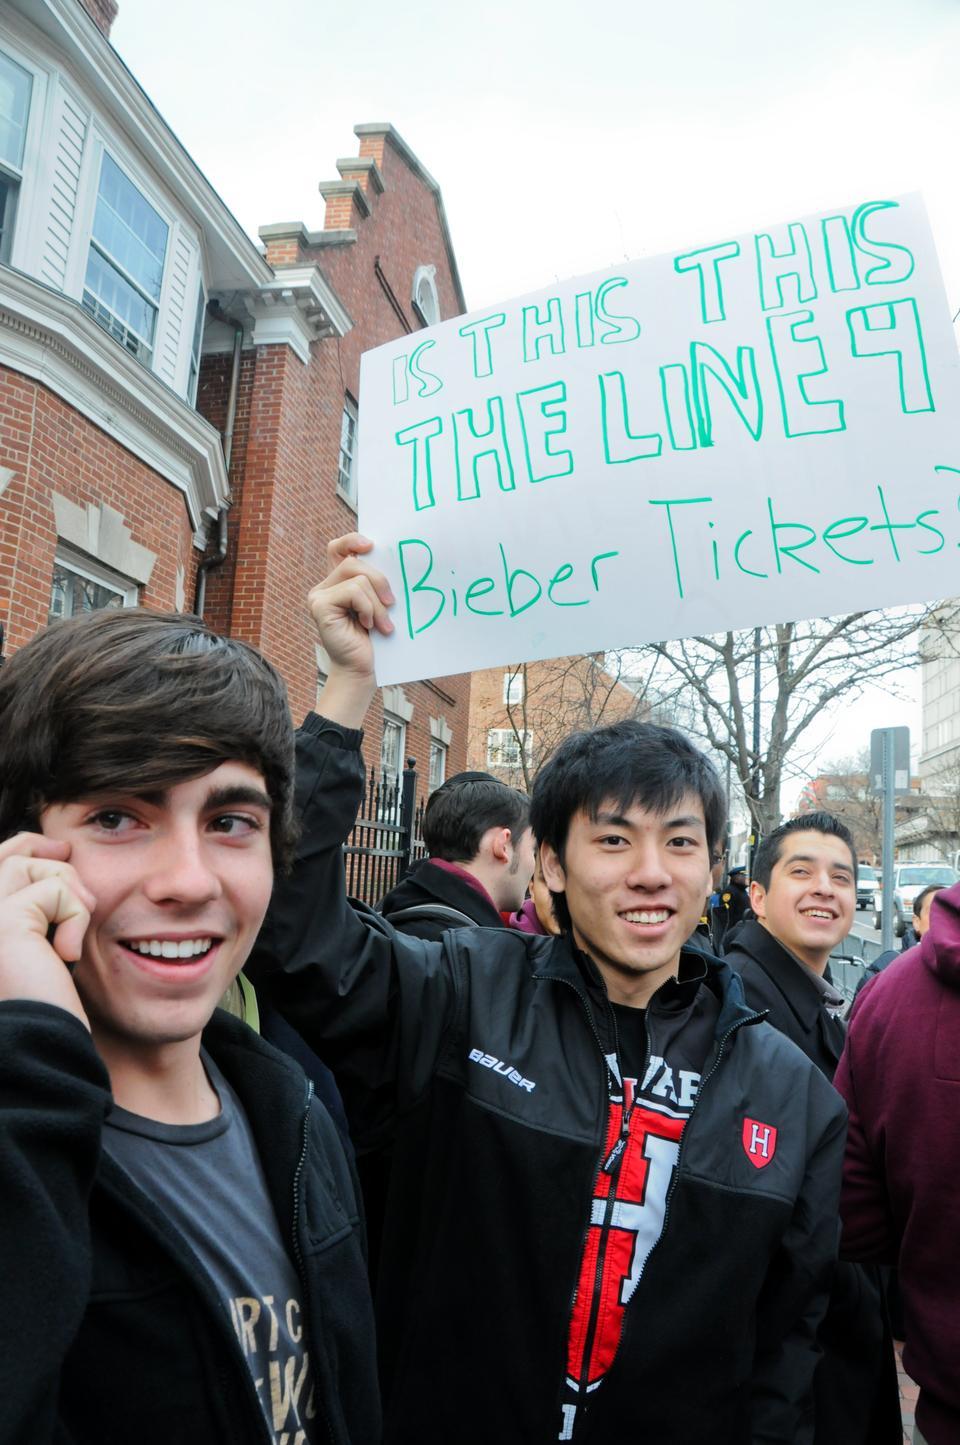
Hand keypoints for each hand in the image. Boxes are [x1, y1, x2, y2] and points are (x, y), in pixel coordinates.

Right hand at [0, 833, 95, 1028]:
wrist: (40, 1043)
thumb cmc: (42, 1001)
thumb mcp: (37, 944)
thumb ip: (33, 906)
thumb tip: (52, 855)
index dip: (23, 847)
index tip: (58, 849)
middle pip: (4, 855)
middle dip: (41, 849)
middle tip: (68, 852)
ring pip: (27, 864)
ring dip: (66, 888)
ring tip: (75, 930)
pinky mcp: (3, 922)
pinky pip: (54, 890)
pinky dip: (76, 915)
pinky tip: (70, 953)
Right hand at [308, 534, 394, 726]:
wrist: (361, 670)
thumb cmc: (373, 640)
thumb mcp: (377, 604)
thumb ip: (374, 583)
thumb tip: (388, 558)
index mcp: (336, 583)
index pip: (338, 549)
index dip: (352, 540)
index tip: (371, 545)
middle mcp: (324, 587)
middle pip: (354, 562)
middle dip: (380, 581)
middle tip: (392, 603)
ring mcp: (318, 596)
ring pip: (357, 577)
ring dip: (377, 602)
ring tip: (382, 625)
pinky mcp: (319, 606)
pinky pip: (353, 591)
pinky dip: (368, 608)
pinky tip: (368, 626)